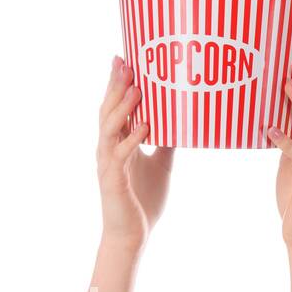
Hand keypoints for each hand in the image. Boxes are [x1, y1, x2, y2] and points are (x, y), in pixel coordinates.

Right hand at [97, 56, 172, 249]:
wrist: (134, 233)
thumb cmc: (144, 198)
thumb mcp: (162, 163)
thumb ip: (167, 142)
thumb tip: (182, 121)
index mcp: (119, 143)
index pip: (116, 107)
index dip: (117, 84)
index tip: (124, 58)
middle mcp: (109, 149)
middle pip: (109, 111)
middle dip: (116, 86)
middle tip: (124, 61)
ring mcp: (108, 164)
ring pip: (110, 128)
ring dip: (124, 107)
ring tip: (137, 88)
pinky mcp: (113, 180)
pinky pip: (122, 155)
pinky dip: (133, 139)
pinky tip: (146, 127)